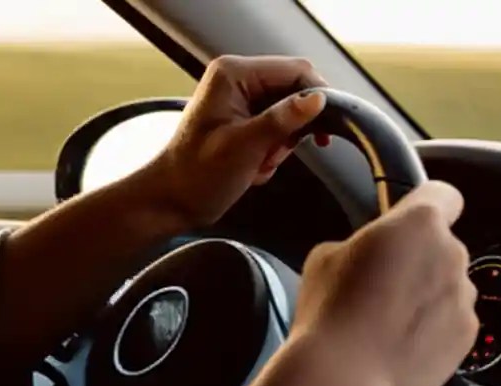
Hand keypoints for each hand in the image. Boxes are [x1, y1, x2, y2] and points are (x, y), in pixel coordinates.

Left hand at [151, 55, 328, 228]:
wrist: (173, 200)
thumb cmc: (197, 174)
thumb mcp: (244, 146)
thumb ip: (282, 120)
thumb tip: (318, 100)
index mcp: (233, 74)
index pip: (295, 71)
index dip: (318, 96)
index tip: (327, 127)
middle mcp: (239, 79)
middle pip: (295, 92)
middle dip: (293, 128)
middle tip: (275, 152)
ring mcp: (243, 99)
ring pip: (291, 114)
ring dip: (282, 144)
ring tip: (259, 162)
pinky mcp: (246, 119)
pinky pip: (280, 129)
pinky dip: (274, 151)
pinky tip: (255, 165)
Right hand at [292, 181, 478, 385]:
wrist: (345, 378)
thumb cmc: (331, 311)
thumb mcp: (328, 255)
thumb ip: (364, 241)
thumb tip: (372, 253)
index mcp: (420, 222)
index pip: (443, 195)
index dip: (426, 206)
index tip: (408, 222)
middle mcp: (452, 254)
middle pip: (444, 245)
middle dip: (421, 258)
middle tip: (385, 282)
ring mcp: (464, 297)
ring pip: (450, 285)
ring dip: (429, 295)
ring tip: (391, 321)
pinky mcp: (468, 335)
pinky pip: (454, 320)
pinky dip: (436, 328)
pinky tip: (403, 344)